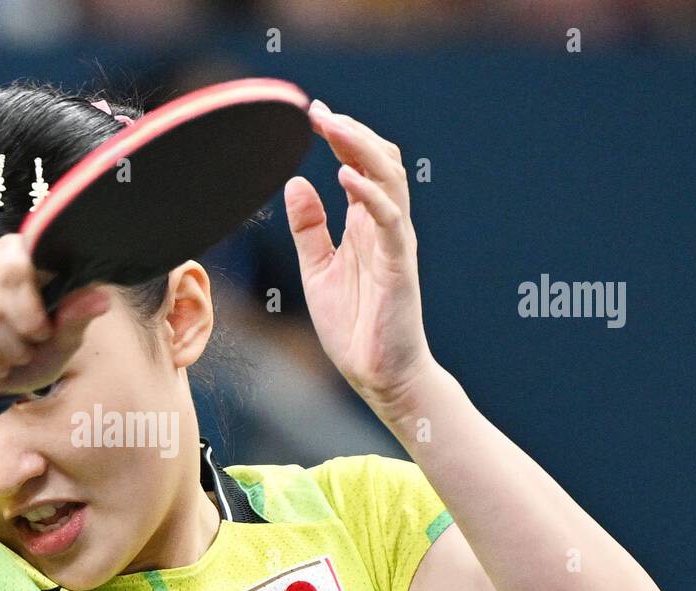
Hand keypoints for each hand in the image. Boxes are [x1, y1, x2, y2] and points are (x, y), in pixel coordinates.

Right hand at [0, 233, 111, 396]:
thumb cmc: (35, 352)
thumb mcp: (61, 343)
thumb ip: (76, 320)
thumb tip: (101, 298)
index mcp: (38, 256)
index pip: (36, 255)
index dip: (36, 302)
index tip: (43, 333)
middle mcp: (0, 251)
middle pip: (10, 274)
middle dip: (21, 327)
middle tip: (27, 352)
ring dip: (2, 348)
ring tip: (9, 361)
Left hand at [285, 100, 436, 415]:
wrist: (379, 374)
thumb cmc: (355, 326)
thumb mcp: (317, 270)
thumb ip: (309, 228)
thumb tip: (296, 183)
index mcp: (365, 225)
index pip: (359, 166)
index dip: (341, 138)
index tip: (314, 114)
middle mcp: (384, 227)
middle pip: (380, 162)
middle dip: (351, 133)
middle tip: (320, 112)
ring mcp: (395, 243)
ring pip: (390, 181)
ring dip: (361, 150)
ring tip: (333, 127)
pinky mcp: (399, 265)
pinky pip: (390, 221)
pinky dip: (370, 195)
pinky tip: (345, 178)